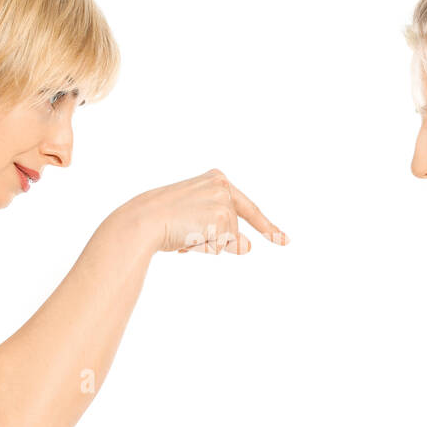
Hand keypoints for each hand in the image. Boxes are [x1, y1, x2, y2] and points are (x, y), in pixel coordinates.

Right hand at [117, 168, 288, 253]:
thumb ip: (221, 231)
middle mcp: (222, 185)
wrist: (142, 220)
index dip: (267, 227)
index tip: (284, 240)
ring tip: (182, 233)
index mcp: (214, 179)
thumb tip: (247, 247)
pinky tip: (185, 237)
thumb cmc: (160, 221)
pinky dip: (203, 247)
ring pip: (228, 238)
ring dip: (204, 244)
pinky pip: (222, 245)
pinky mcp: (222, 216)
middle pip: (234, 227)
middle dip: (217, 240)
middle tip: (196, 235)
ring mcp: (223, 200)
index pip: (247, 207)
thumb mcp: (194, 222)